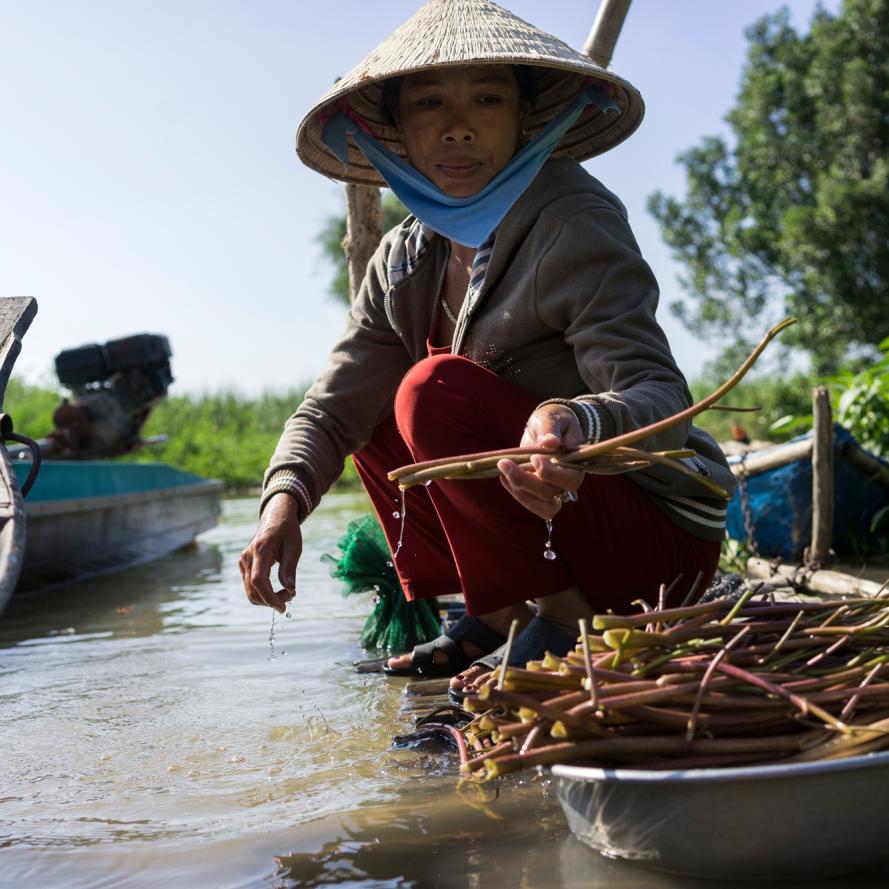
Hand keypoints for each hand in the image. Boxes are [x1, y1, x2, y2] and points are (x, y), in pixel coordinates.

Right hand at [239, 492, 301, 612]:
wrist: (276, 518)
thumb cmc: (287, 531)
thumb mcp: (294, 547)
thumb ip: (290, 568)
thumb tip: (290, 589)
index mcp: (260, 550)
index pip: (258, 581)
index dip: (270, 597)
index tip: (283, 607)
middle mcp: (247, 557)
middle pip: (252, 590)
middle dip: (271, 600)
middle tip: (291, 597)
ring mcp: (243, 562)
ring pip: (250, 591)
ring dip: (267, 598)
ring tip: (287, 593)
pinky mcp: (244, 565)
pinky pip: (250, 586)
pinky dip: (263, 593)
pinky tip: (278, 590)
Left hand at [498, 403, 584, 519]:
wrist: (549, 426)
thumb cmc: (554, 420)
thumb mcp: (551, 418)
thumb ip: (550, 430)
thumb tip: (550, 443)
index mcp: (577, 464)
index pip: (569, 479)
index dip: (550, 473)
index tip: (534, 458)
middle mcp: (567, 482)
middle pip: (550, 494)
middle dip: (525, 481)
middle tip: (504, 463)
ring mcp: (554, 489)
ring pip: (541, 505)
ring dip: (519, 490)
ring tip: (503, 470)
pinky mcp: (539, 491)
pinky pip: (531, 502)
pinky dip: (515, 492)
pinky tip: (503, 476)